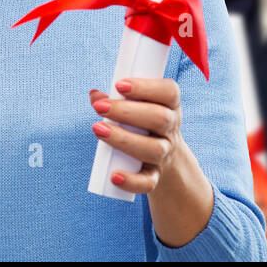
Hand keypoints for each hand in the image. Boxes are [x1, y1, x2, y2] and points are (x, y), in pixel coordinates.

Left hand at [88, 78, 186, 194]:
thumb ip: (117, 100)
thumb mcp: (138, 109)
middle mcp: (171, 129)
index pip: (169, 92)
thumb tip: (94, 95)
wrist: (166, 162)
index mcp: (170, 105)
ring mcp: (165, 154)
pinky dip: (131, 181)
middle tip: (99, 107)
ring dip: (124, 139)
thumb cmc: (145, 125)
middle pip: (159, 118)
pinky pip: (148, 182)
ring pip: (153, 149)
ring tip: (97, 129)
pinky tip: (114, 176)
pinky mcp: (156, 176)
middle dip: (127, 111)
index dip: (146, 87)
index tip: (119, 85)